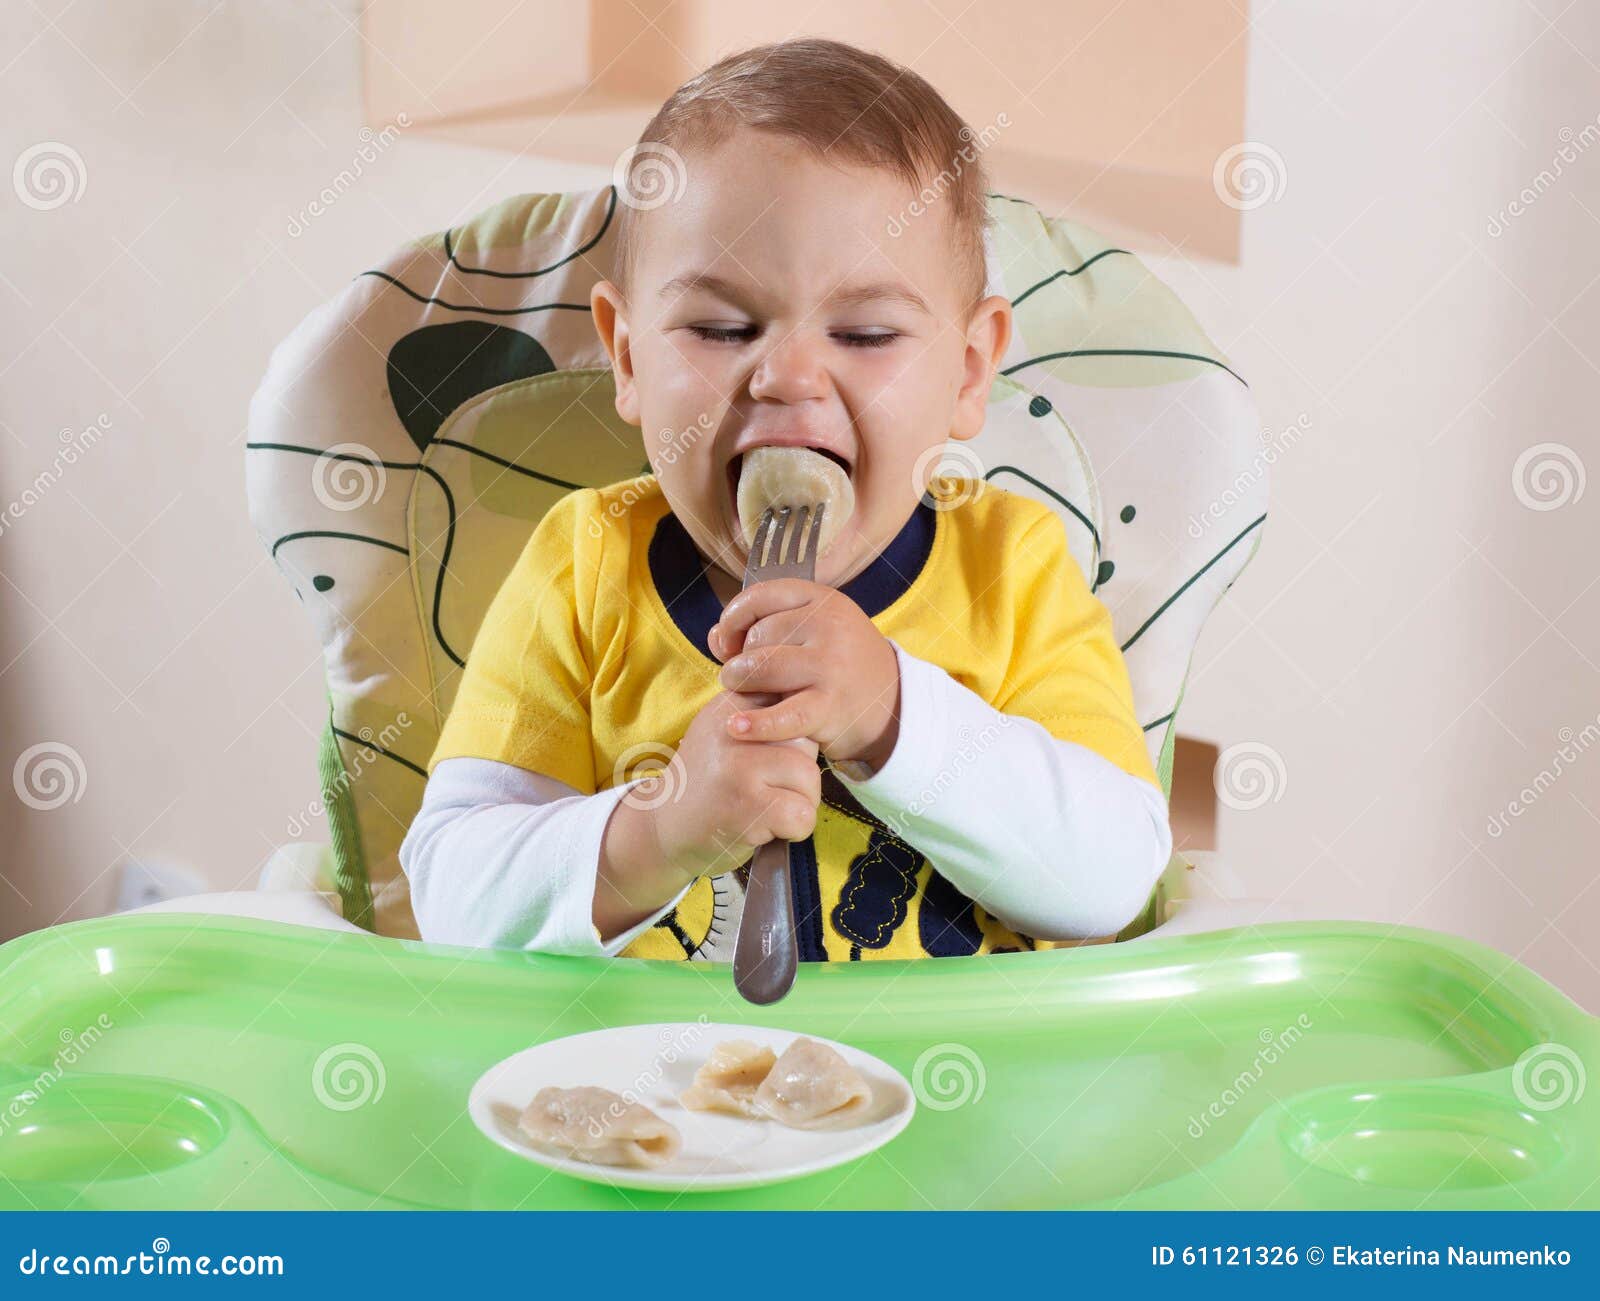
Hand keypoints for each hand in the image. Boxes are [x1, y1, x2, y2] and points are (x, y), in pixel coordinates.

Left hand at [708, 578, 900, 771]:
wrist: (892, 703)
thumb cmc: (838, 664)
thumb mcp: (810, 633)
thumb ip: (762, 626)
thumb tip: (715, 636)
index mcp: (822, 599)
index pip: (759, 596)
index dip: (733, 619)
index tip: (728, 642)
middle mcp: (829, 626)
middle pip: (757, 636)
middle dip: (739, 658)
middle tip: (742, 677)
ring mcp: (831, 665)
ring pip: (761, 669)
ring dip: (740, 685)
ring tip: (743, 694)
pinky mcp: (830, 706)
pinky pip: (783, 714)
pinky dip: (756, 724)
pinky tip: (737, 727)